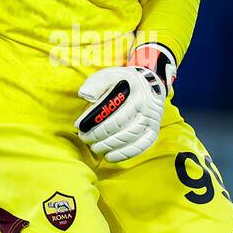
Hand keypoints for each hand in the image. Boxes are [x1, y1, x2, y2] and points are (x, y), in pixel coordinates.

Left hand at [74, 43, 176, 163]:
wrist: (150, 85)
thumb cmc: (123, 82)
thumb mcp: (110, 75)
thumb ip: (95, 83)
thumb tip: (83, 95)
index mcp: (135, 90)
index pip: (113, 109)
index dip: (95, 120)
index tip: (79, 126)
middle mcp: (147, 105)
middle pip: (121, 125)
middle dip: (100, 135)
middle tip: (85, 139)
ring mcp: (152, 120)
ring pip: (130, 137)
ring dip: (110, 145)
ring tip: (95, 148)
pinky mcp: (153, 132)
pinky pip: (141, 146)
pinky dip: (125, 154)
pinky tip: (110, 157)